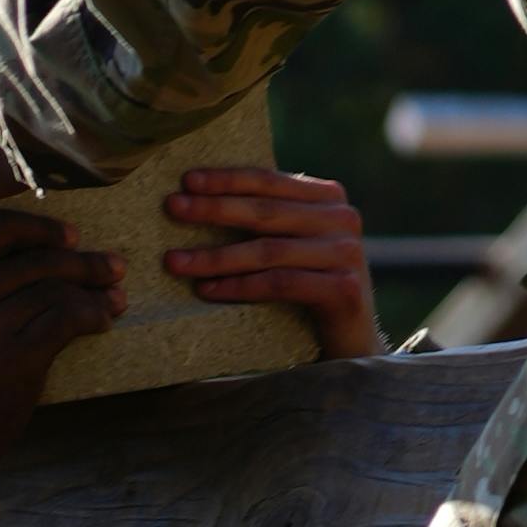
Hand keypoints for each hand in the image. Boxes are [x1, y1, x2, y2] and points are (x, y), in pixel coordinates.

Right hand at [0, 198, 118, 505]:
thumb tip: (2, 268)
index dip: (39, 229)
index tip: (69, 238)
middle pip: (35, 256)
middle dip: (82, 259)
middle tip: (113, 267)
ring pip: (55, 287)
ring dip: (95, 290)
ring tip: (115, 299)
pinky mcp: (15, 357)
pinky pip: (67, 319)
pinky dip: (93, 316)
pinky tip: (102, 323)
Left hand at [164, 158, 381, 361]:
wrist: (353, 346)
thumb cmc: (313, 290)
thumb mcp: (295, 245)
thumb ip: (271, 218)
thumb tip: (202, 196)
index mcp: (328, 198)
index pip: (269, 180)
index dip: (226, 180)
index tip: (187, 181)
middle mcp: (342, 219)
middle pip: (264, 211)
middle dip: (213, 209)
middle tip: (172, 208)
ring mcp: (346, 253)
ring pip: (267, 250)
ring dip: (215, 256)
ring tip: (175, 261)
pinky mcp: (343, 289)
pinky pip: (279, 284)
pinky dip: (239, 287)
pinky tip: (206, 290)